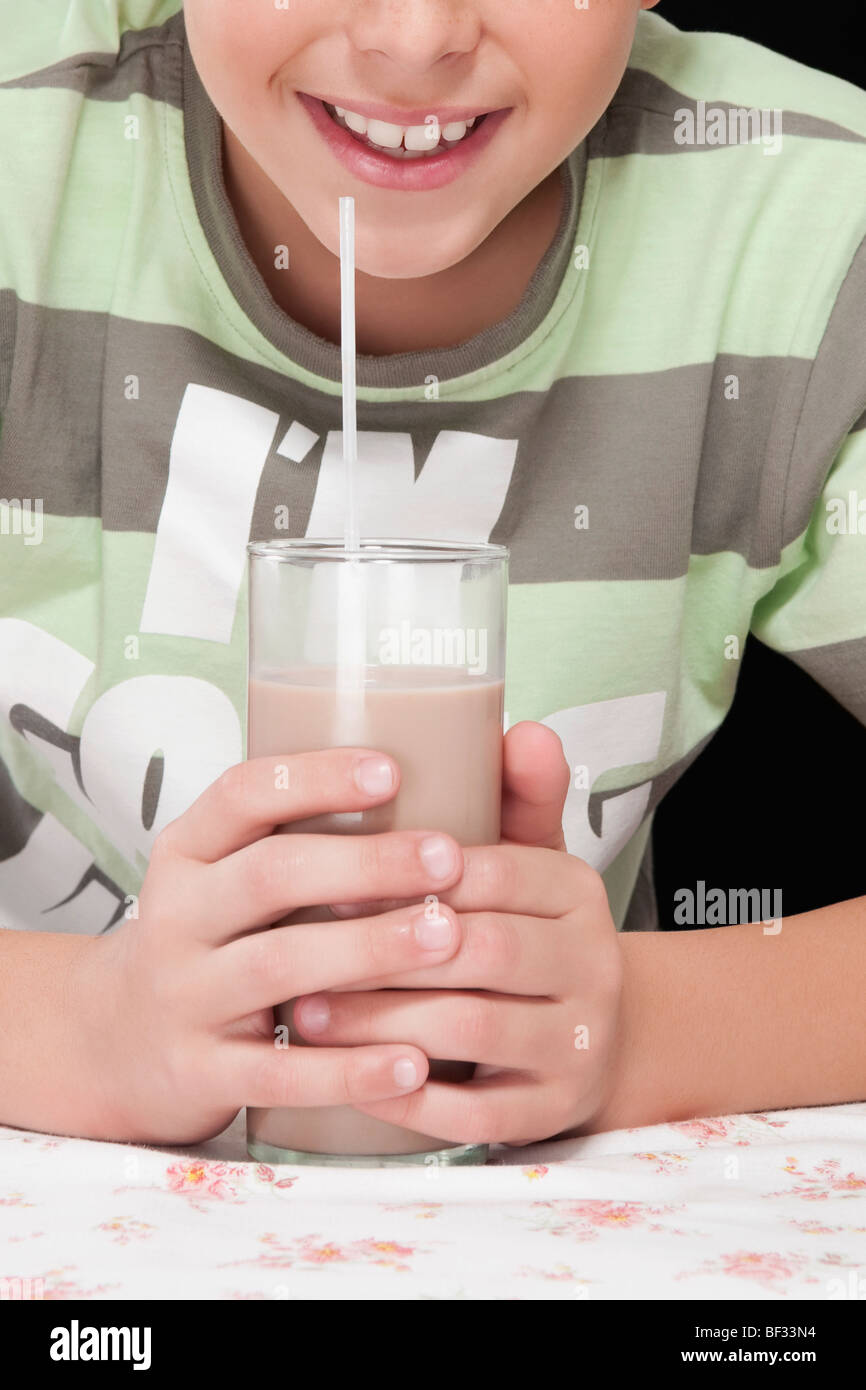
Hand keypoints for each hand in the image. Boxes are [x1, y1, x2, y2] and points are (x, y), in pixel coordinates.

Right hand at [71, 750, 465, 1143]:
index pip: (241, 795)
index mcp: (188, 853)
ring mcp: (185, 997)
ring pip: (278, 966)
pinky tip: (414, 1064)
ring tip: (449, 937)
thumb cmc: (206, 940)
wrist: (112, 1043)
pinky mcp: (200, 1074)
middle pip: (270, 874)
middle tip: (449, 858)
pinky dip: (349, 1071)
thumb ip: (294, 838)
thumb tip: (428, 782)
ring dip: (369, 948)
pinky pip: (279, 1075)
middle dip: (366, 863)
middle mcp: (178, 918)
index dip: (315, 778)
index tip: (392, 770)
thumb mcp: (221, 876)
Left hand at [294, 722, 623, 1146]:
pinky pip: (474, 1112)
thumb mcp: (529, 861)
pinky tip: (347, 1080)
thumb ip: (516, 797)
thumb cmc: (527, 934)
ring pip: (471, 1033)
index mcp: (578, 889)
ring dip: (379, 1023)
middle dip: (382, 952)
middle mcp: (593, 965)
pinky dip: (405, 1097)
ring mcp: (578, 1044)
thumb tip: (520, 726)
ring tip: (302, 1013)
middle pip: (481, 952)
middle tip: (297, 950)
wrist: (594, 1034)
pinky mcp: (552, 1111)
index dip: (411, 876)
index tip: (333, 882)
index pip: (494, 872)